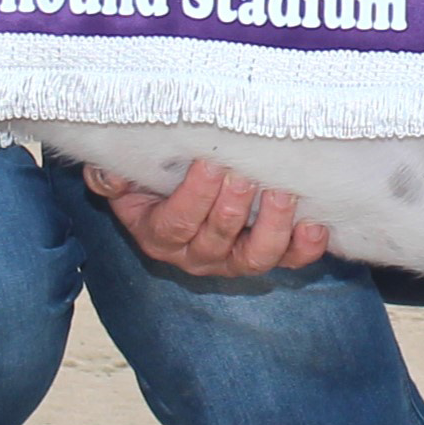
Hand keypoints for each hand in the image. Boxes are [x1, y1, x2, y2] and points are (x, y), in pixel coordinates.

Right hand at [85, 159, 330, 276]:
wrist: (177, 194)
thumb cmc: (152, 182)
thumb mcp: (125, 179)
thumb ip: (112, 177)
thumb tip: (108, 172)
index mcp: (160, 235)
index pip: (176, 224)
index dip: (194, 197)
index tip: (209, 163)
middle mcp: (197, 255)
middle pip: (216, 240)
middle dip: (233, 207)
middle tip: (245, 175)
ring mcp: (234, 259)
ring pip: (255, 257)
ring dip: (272, 227)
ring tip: (283, 194)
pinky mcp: (268, 257)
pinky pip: (290, 261)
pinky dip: (306, 248)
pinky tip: (315, 225)